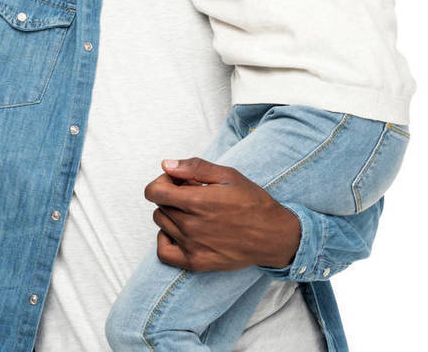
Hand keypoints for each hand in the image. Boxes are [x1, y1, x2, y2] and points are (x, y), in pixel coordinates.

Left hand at [143, 157, 300, 271]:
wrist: (274, 236)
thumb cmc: (252, 203)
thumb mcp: (228, 176)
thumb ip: (194, 167)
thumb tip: (166, 165)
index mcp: (197, 201)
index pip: (153, 191)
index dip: (161, 182)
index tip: (176, 182)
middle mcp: (191, 225)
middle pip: (159, 206)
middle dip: (170, 197)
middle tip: (192, 196)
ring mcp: (192, 246)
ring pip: (161, 225)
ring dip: (171, 216)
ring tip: (192, 213)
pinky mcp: (196, 263)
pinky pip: (163, 252)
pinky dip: (165, 240)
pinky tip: (178, 233)